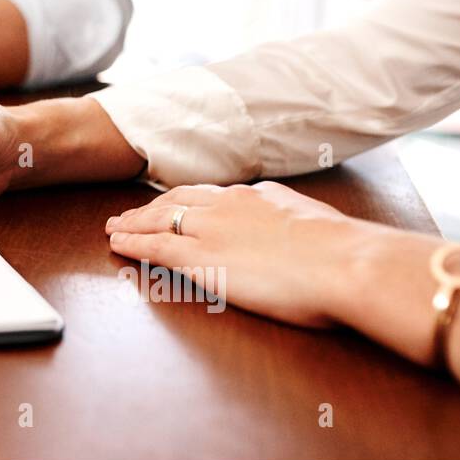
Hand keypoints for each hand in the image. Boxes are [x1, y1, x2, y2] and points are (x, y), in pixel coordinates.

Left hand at [104, 181, 368, 327]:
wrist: (344, 263)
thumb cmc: (344, 253)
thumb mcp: (317, 222)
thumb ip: (295, 220)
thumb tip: (293, 224)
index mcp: (258, 196)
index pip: (211, 195)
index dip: (186, 201)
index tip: (173, 204)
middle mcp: (228, 205)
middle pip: (177, 201)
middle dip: (150, 207)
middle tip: (129, 213)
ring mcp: (210, 230)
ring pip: (159, 220)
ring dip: (133, 223)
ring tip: (114, 227)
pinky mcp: (200, 259)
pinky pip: (155, 247)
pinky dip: (133, 243)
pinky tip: (118, 243)